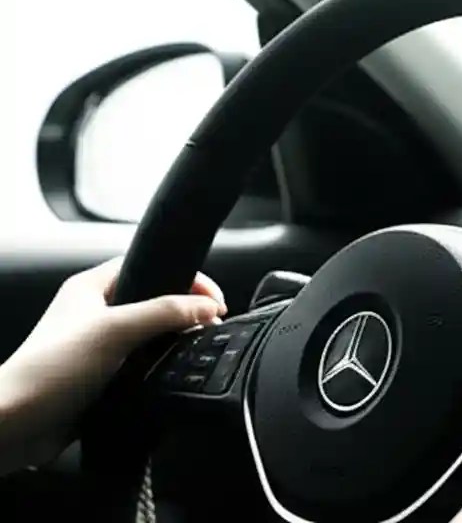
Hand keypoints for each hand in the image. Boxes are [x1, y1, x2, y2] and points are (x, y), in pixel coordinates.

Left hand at [0, 258, 225, 473]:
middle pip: (154, 300)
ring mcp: (98, 346)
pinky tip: (169, 376)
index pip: (150, 266)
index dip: (186, 278)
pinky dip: (159, 368)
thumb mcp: (114, 330)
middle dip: (185, 312)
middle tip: (209, 325)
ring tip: (193, 350)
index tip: (214, 301)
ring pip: (150, 335)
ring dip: (173, 342)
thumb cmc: (49, 369)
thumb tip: (207, 307)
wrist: (17, 424)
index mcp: (90, 288)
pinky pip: (142, 365)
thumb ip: (164, 312)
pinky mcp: (102, 376)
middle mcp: (94, 313)